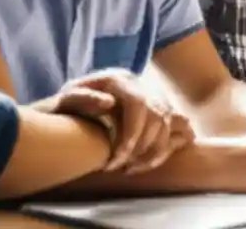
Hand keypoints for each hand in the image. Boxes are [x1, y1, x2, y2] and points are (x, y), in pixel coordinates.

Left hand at [43, 69, 193, 173]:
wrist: (77, 102)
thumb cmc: (69, 104)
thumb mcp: (66, 98)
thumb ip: (82, 98)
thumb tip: (108, 103)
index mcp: (118, 79)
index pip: (137, 104)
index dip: (132, 135)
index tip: (115, 160)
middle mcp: (141, 84)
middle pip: (156, 116)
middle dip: (141, 148)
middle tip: (120, 167)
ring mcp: (154, 95)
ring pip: (168, 124)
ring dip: (154, 151)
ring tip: (131, 168)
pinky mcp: (161, 109)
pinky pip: (178, 127)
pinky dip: (168, 146)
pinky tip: (151, 162)